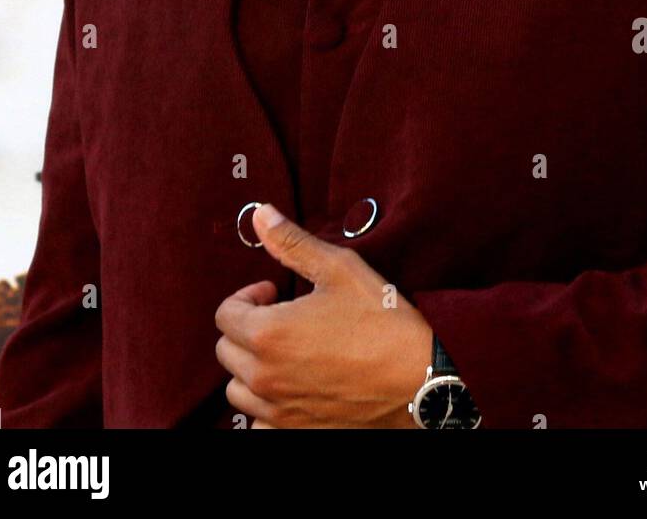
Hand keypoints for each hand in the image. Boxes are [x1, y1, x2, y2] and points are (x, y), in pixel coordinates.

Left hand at [215, 202, 432, 427]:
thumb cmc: (382, 320)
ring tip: (284, 352)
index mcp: (268, 334)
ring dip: (251, 367)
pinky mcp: (296, 433)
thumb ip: (292, 243)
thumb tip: (259, 213)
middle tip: (282, 317)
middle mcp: (265, 377)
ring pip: (237, 390)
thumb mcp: (339, 269)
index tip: (275, 292)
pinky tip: (290, 390)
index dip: (248, 295)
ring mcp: (279, 411)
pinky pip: (258, 426)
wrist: (420, 376)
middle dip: (248, 328)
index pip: (225, 314)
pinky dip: (265, 409)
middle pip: (227, 350)